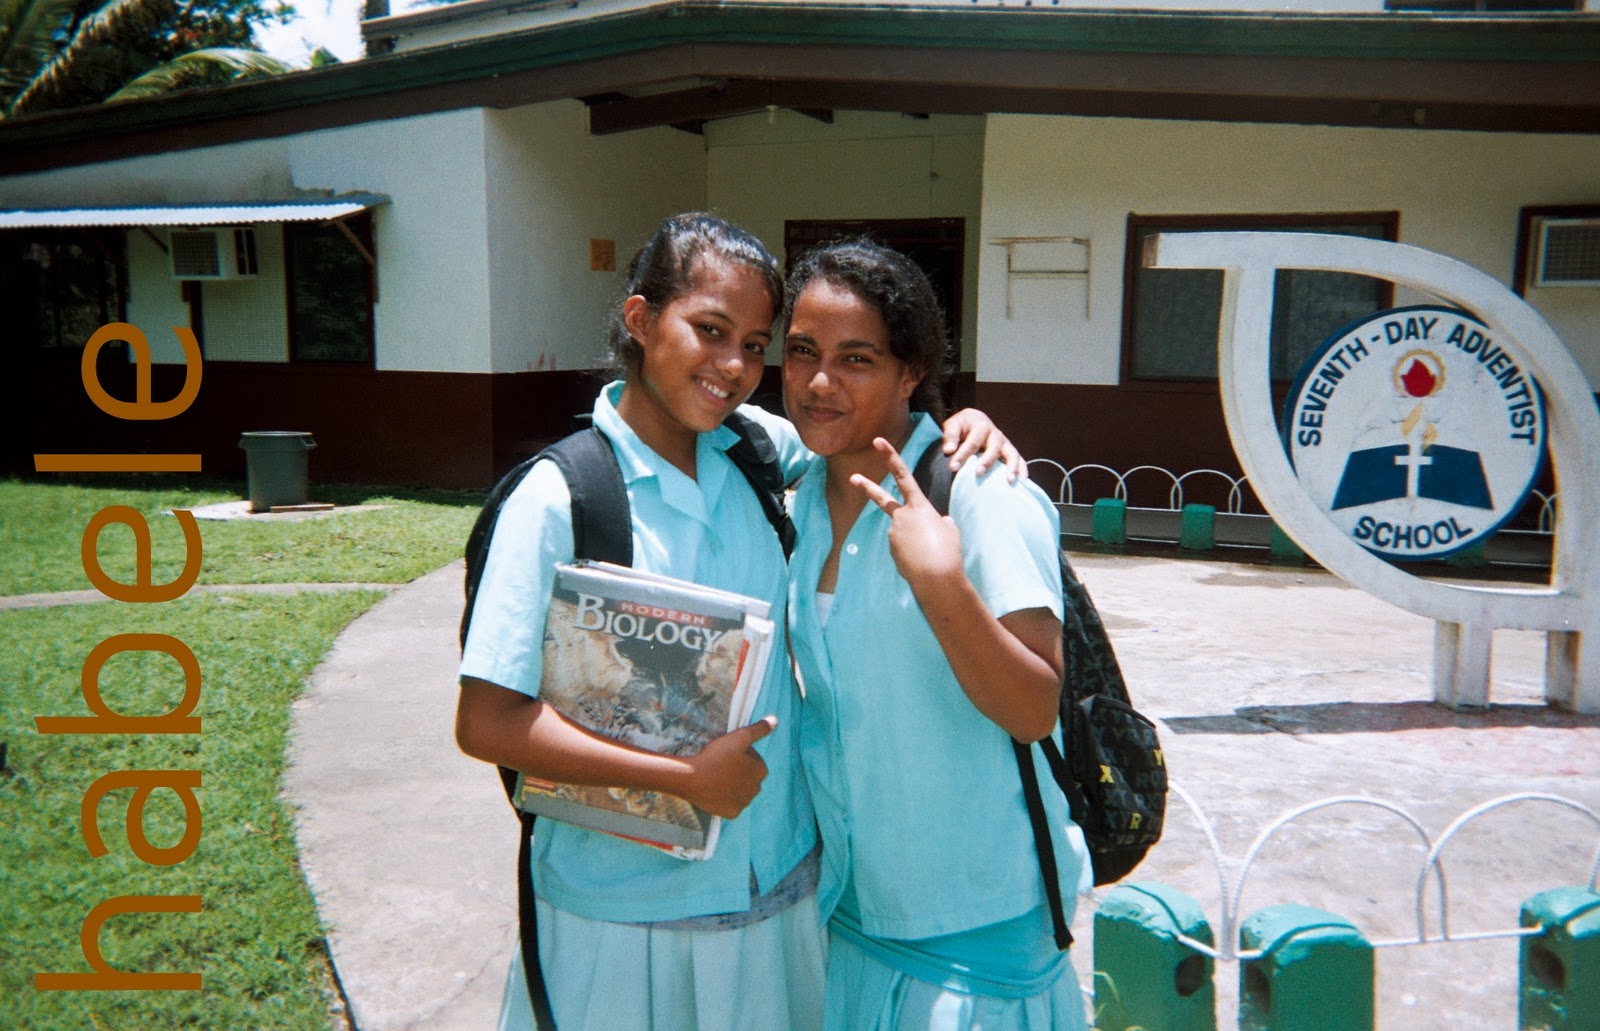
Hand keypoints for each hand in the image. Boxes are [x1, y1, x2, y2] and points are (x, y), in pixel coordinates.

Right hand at [681, 716, 774, 818]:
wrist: (691, 778)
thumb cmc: (715, 755)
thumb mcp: (739, 736)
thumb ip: (758, 729)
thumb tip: (774, 721)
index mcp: (761, 771)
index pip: (756, 761)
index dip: (742, 756)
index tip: (728, 754)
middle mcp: (757, 789)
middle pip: (749, 777)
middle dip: (739, 771)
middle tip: (720, 765)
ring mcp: (744, 803)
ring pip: (741, 791)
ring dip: (733, 785)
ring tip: (716, 776)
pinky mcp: (732, 813)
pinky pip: (731, 804)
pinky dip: (725, 798)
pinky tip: (715, 790)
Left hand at [851, 437, 964, 587]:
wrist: (936, 577)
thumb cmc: (948, 551)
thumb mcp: (950, 530)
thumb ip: (941, 522)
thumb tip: (939, 522)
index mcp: (919, 506)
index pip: (903, 475)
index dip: (890, 457)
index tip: (878, 442)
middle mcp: (902, 516)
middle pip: (882, 498)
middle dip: (867, 486)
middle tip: (853, 477)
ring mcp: (893, 534)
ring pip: (903, 533)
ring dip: (915, 542)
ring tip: (929, 554)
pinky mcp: (891, 550)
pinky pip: (903, 549)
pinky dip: (913, 554)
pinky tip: (922, 561)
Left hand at [942, 408, 1026, 481]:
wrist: (974, 420)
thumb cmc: (961, 427)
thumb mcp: (953, 426)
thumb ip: (950, 437)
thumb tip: (948, 450)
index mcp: (980, 426)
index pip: (971, 442)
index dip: (962, 455)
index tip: (952, 467)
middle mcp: (995, 434)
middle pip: (993, 448)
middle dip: (986, 461)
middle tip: (978, 473)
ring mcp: (1004, 443)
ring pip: (1011, 453)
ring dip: (1011, 467)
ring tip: (1009, 480)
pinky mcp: (1010, 451)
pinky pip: (1019, 459)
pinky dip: (1022, 469)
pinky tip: (1022, 481)